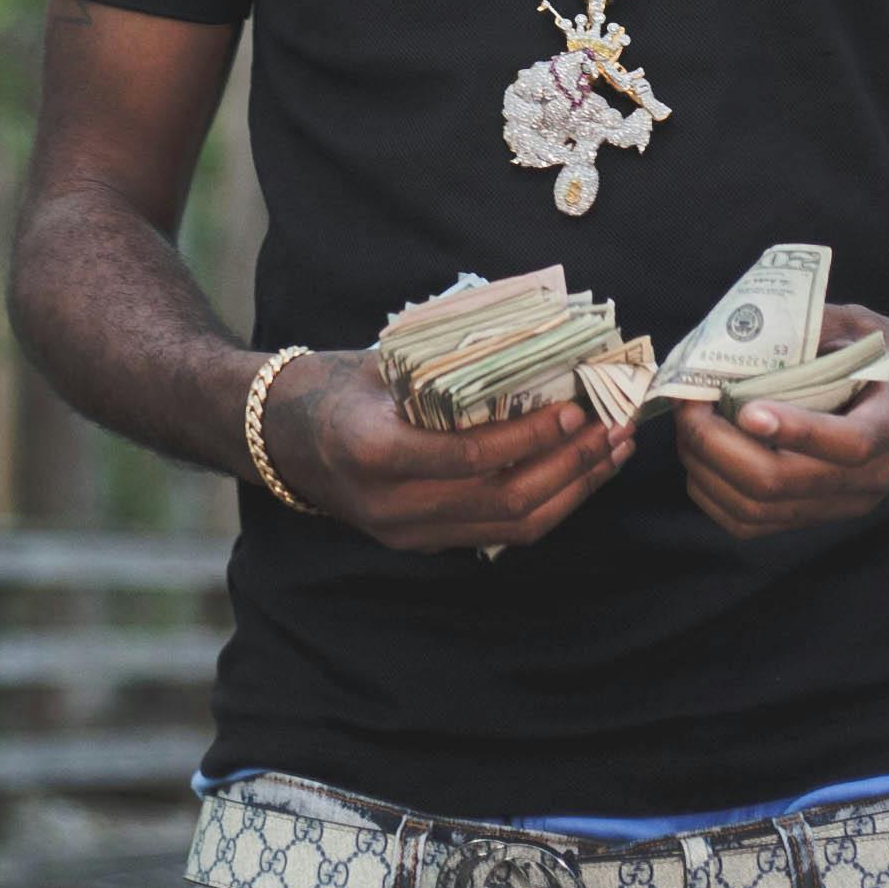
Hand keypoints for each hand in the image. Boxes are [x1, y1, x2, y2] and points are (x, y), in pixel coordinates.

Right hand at [260, 350, 633, 553]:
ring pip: (511, 525)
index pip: (470, 458)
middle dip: (570, 466)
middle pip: (504, 501)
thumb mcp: (383, 365)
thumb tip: (534, 344)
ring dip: (571, 489)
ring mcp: (408, 533)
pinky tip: (577, 473)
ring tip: (611, 452)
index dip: (529, 438)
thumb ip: (447, 369)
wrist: (275, 436)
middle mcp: (393, 505)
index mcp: (374, 453)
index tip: (573, 409)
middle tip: (613, 428)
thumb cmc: (332, 385)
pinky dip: (547, 503)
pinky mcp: (421, 543)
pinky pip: (498, 531)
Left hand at [669, 301, 888, 541]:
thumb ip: (814, 323)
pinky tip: (700, 454)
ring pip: (760, 510)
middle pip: (786, 483)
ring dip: (706, 468)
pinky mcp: (821, 515)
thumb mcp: (866, 325)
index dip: (797, 431)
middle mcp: (878, 472)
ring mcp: (848, 502)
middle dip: (718, 445)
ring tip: (688, 423)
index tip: (745, 408)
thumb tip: (740, 326)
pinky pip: (753, 522)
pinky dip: (712, 492)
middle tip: (688, 403)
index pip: (851, 443)